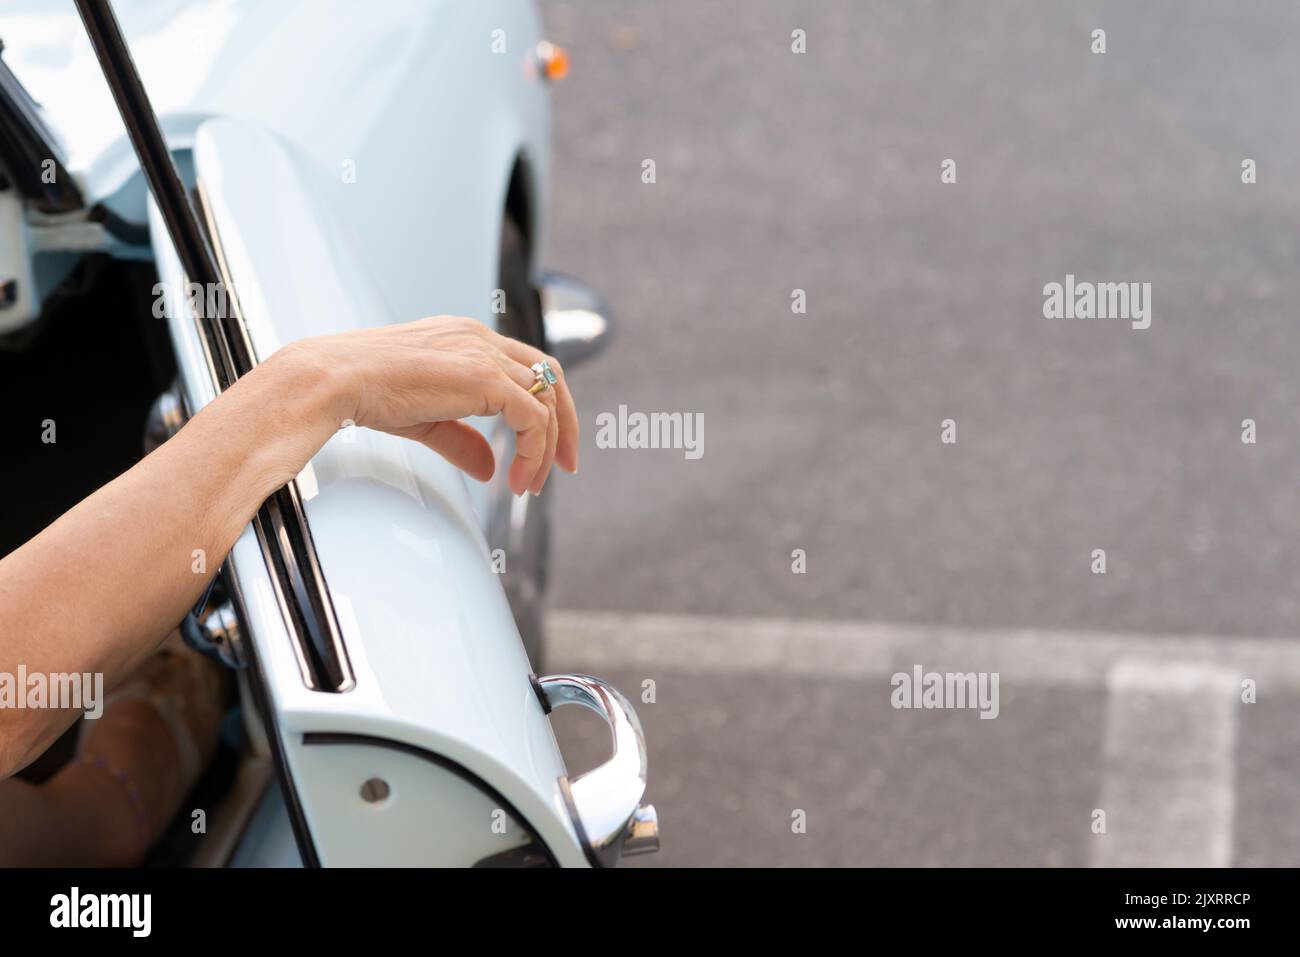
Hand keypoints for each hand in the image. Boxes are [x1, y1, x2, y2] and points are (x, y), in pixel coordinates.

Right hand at [285, 315, 577, 494]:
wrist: (335, 379)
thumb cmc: (365, 392)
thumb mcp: (425, 419)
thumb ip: (462, 439)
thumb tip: (489, 468)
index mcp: (467, 338)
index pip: (527, 366)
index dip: (546, 406)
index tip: (548, 447)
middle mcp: (481, 339)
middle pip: (551, 376)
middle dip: (565, 425)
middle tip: (566, 466)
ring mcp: (485, 354)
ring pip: (547, 400)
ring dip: (548, 447)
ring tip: (530, 485)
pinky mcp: (484, 377)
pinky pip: (532, 417)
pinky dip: (534, 451)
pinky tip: (517, 479)